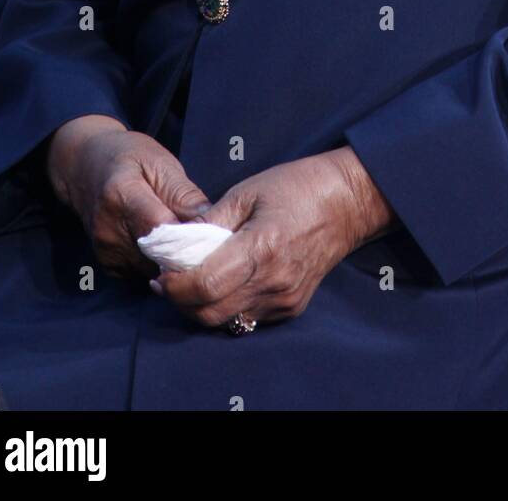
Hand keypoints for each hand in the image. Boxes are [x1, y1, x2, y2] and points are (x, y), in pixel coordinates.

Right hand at [47, 115, 212, 279]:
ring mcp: (105, 251)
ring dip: (174, 260)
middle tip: (206, 239)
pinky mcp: (108, 265)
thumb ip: (184, 195)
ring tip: (185, 238)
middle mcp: (108, 229)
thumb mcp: (159, 162)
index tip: (213, 235)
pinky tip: (163, 245)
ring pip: (155, 270)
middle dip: (187, 252)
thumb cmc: (127, 158)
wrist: (84, 167)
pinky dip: (159, 264)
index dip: (190, 236)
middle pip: (159, 255)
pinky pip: (144, 274)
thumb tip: (212, 225)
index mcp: (121, 195)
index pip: (161, 229)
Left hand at [153, 147, 395, 328]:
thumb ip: (210, 221)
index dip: (174, 284)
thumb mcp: (247, 191)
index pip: (204, 285)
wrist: (347, 202)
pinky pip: (247, 318)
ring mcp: (285, 299)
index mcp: (262, 248)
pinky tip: (222, 283)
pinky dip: (226, 307)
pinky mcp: (291, 307)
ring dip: (201, 306)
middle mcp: (274, 282)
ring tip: (191, 281)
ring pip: (227, 321)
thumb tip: (176, 243)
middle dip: (181, 300)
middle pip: (210, 313)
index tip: (160, 272)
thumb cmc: (297, 187)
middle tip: (167, 279)